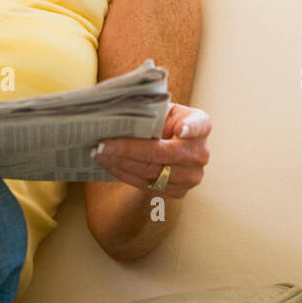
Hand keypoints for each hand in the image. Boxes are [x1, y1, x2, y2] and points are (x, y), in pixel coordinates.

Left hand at [92, 102, 210, 197]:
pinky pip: (147, 185)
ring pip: (151, 172)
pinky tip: (109, 164)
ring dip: (121, 164)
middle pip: (162, 153)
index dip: (190, 128)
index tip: (180, 129)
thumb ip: (151, 111)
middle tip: (103, 144)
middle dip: (129, 148)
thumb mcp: (164, 111)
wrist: (171, 147)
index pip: (198, 125)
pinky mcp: (178, 191)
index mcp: (201, 125)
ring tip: (99, 154)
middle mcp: (200, 153)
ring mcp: (191, 176)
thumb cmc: (164, 123)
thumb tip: (119, 112)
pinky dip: (124, 174)